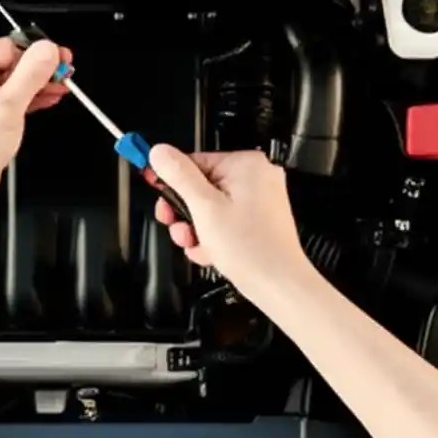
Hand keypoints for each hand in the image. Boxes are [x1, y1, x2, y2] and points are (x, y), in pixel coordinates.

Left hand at [0, 37, 70, 205]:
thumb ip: (30, 74)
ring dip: (38, 84)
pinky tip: (47, 98)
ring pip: (14, 80)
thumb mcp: (8, 106)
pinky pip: (11, 96)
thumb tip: (47, 49)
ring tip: (61, 87)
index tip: (61, 59)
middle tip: (65, 74)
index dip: (38, 53)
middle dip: (40, 70)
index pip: (9, 46)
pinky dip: (29, 97)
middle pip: (12, 62)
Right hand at [149, 146, 308, 290]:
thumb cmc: (252, 248)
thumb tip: (160, 153)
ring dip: (196, 228)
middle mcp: (257, 177)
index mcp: (246, 164)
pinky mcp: (258, 220)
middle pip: (201, 186)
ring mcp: (259, 200)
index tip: (160, 195)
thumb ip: (178, 176)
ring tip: (196, 243)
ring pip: (211, 207)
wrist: (277, 284)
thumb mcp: (203, 207)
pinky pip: (224, 220)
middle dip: (185, 211)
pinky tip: (211, 251)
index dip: (173, 183)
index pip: (194, 162)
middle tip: (178, 225)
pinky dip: (213, 236)